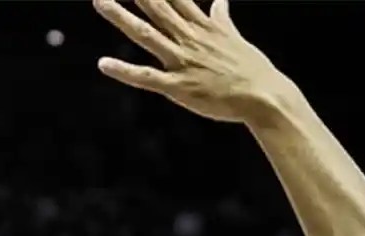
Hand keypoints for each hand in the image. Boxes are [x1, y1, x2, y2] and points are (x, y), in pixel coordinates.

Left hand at [93, 0, 290, 122]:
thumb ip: (221, 17)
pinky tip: (104, 64)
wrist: (265, 95)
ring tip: (99, 1)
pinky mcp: (178, 86)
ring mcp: (182, 61)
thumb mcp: (233, 36)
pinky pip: (146, 77)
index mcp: (202, 25)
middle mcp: (190, 38)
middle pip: (156, 6)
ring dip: (121, 17)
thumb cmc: (251, 68)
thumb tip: (221, 0)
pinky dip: (124, 70)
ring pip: (146, 34)